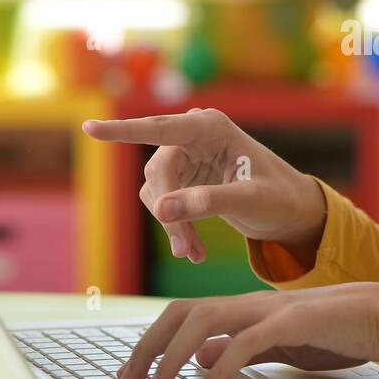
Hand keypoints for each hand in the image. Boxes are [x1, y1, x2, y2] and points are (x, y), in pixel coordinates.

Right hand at [83, 109, 326, 264]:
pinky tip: (196, 252)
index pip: (160, 127)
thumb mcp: (251, 200)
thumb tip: (162, 209)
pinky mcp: (183, 179)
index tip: (89, 128)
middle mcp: (194, 135)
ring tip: (194, 252)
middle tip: (184, 248)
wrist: (290, 209)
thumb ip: (209, 202)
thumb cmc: (279, 196)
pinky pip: (164, 205)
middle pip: (158, 171)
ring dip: (172, 225)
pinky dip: (177, 229)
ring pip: (157, 192)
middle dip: (168, 211)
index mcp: (211, 126)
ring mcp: (186, 157)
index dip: (123, 130)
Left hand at [118, 282, 378, 378]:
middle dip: (149, 346)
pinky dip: (219, 369)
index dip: (152, 340)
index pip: (185, 314)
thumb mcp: (277, 345)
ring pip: (204, 320)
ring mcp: (270, 309)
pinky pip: (246, 343)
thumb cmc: (334, 331)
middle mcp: (250, 303)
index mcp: (245, 308)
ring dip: (172, 357)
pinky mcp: (293, 322)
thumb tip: (201, 359)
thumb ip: (239, 349)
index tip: (132, 372)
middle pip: (183, 312)